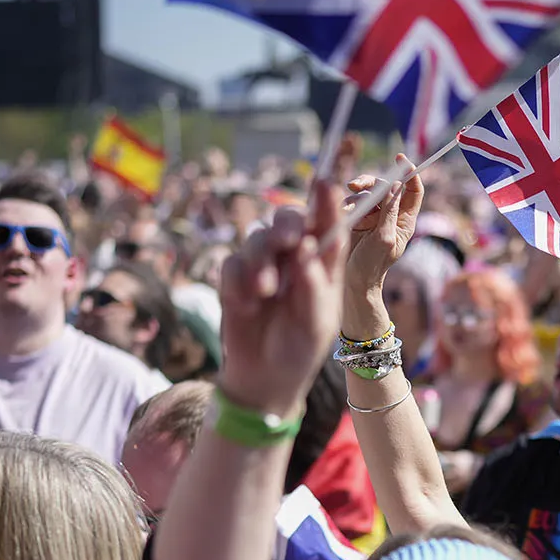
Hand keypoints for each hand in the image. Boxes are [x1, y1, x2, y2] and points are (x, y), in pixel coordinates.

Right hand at [218, 179, 347, 416]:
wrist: (265, 377)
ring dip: (261, 260)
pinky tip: (247, 304)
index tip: (327, 182)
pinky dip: (238, 281)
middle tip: (290, 240)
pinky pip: (231, 264)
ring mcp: (262, 263)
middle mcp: (293, 256)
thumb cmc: (300, 347)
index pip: (328, 224)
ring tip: (265, 292)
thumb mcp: (317, 322)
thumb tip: (308, 248)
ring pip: (257, 238)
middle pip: (288, 219)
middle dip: (287, 225)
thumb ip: (313, 285)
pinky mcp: (235, 277)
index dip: (327, 201)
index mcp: (322, 262)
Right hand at [342, 161, 421, 324]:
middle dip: (370, 182)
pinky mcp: (356, 217)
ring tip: (348, 214)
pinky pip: (353, 201)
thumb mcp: (383, 238)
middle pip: (386, 186)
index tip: (400, 160)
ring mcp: (373, 215)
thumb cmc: (372, 265)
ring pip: (367, 192)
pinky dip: (347, 205)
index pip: (413, 191)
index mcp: (405, 220)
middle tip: (353, 184)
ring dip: (355, 199)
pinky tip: (343, 216)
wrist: (352, 280)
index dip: (410, 174)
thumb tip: (395, 186)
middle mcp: (391, 214)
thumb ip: (389, 211)